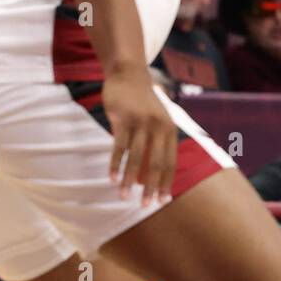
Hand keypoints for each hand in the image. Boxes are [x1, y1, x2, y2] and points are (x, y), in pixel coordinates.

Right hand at [103, 68, 176, 205]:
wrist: (128, 74)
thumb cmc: (143, 102)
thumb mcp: (158, 120)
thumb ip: (159, 143)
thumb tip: (155, 174)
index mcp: (170, 130)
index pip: (170, 162)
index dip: (166, 183)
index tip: (161, 201)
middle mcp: (158, 127)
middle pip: (155, 164)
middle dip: (150, 187)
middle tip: (145, 206)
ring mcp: (140, 122)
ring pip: (135, 158)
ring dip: (129, 180)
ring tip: (123, 197)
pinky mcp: (122, 119)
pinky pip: (118, 147)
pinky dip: (114, 164)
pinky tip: (111, 178)